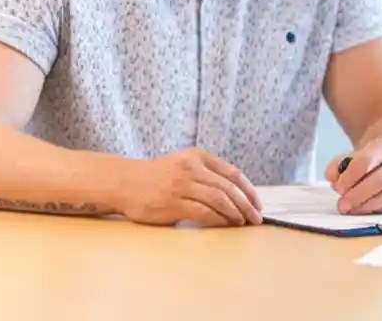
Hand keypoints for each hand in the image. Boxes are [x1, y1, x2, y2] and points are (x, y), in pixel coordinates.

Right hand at [117, 148, 262, 226]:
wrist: (124, 182)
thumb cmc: (157, 177)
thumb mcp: (183, 164)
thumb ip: (205, 174)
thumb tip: (236, 196)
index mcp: (198, 156)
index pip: (233, 173)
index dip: (248, 190)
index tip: (257, 204)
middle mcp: (192, 168)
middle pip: (229, 188)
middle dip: (246, 205)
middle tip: (255, 218)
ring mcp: (182, 185)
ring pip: (219, 199)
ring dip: (235, 213)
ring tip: (242, 223)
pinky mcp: (173, 203)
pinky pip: (204, 212)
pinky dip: (218, 219)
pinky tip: (225, 224)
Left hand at [325, 138, 381, 214]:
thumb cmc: (375, 160)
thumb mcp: (355, 154)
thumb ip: (337, 165)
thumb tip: (333, 179)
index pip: (366, 161)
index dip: (349, 177)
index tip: (337, 187)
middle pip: (380, 180)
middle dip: (358, 195)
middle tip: (342, 205)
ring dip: (369, 206)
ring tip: (353, 210)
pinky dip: (381, 211)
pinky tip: (368, 211)